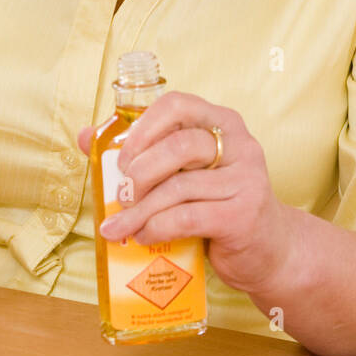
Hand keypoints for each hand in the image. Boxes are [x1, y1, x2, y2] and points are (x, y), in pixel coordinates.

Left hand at [78, 91, 295, 298]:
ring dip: (139, 210)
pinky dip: (157, 228)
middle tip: (121, 192)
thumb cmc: (218, 204)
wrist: (269, 251)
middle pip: (179, 146)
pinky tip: (144, 236)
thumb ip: (144, 153)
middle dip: (140, 171)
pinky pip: (188, 218)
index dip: (144, 126)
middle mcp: (240, 146)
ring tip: (119, 226)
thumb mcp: (186, 172)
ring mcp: (245, 181)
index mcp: (223, 124)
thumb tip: (86, 137)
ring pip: (179, 188)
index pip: (178, 105)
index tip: (122, 155)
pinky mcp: (242, 216)